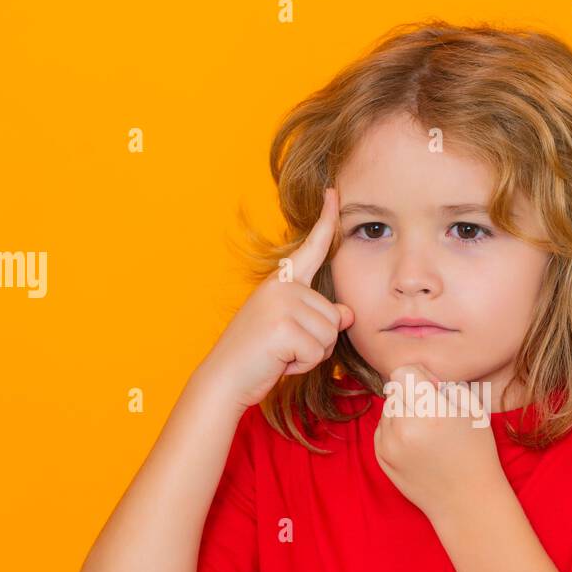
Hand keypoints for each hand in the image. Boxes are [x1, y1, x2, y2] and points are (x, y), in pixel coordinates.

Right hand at [202, 187, 353, 410]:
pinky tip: (279, 361)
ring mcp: (282, 304)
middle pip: (334, 315)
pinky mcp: (283, 327)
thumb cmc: (259, 356)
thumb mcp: (292, 330)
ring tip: (281, 353)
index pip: (311, 249)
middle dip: (317, 341)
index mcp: (283, 281)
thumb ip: (318, 317)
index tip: (334, 192)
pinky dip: (303, 365)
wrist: (226, 379)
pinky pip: (319, 352)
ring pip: (330, 334)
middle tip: (284, 346)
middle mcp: (283, 286)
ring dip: (311, 354)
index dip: (326, 222)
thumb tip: (346, 314)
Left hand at [373, 363, 506, 522]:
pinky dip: (396, 429)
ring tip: (426, 432)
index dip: (420, 377)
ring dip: (404, 412)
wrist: (465, 501)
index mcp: (431, 414)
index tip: (434, 391)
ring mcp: (388, 445)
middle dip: (412, 395)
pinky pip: (382, 427)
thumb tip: (419, 376)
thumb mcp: (472, 410)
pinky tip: (417, 444)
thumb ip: (444, 385)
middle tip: (432, 413)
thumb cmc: (476, 453)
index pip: (404, 373)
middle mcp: (404, 429)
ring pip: (388, 407)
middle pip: (395, 389)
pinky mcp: (380, 456)